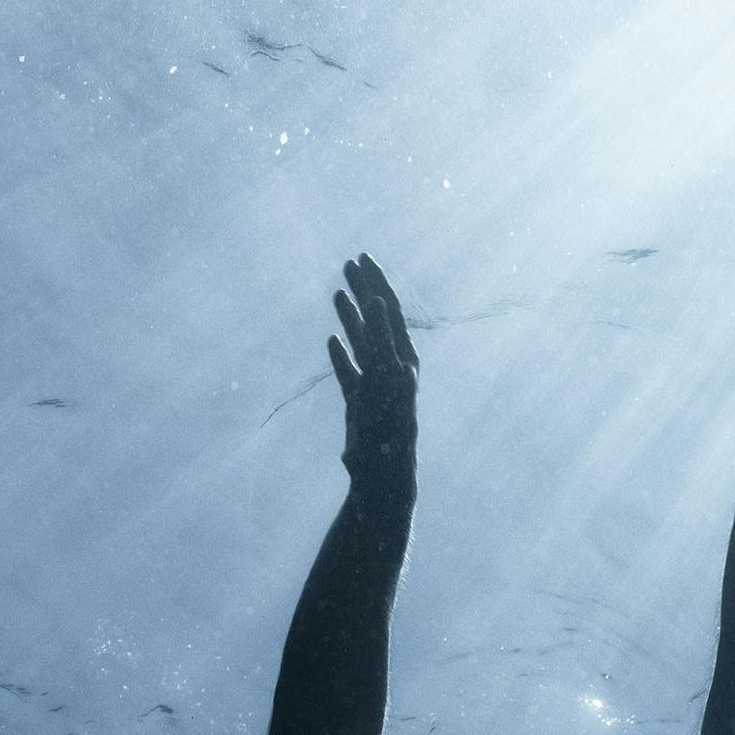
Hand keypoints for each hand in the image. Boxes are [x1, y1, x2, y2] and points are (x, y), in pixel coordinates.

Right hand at [328, 255, 415, 485]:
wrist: (382, 475)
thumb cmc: (388, 429)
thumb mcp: (386, 381)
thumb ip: (382, 340)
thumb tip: (379, 300)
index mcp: (402, 359)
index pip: (389, 313)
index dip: (377, 284)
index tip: (364, 259)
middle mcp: (391, 368)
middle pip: (377, 321)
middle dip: (365, 291)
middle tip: (352, 262)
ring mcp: (375, 385)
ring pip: (362, 342)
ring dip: (351, 316)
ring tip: (338, 291)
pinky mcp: (360, 404)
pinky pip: (349, 372)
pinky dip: (341, 355)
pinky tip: (332, 341)